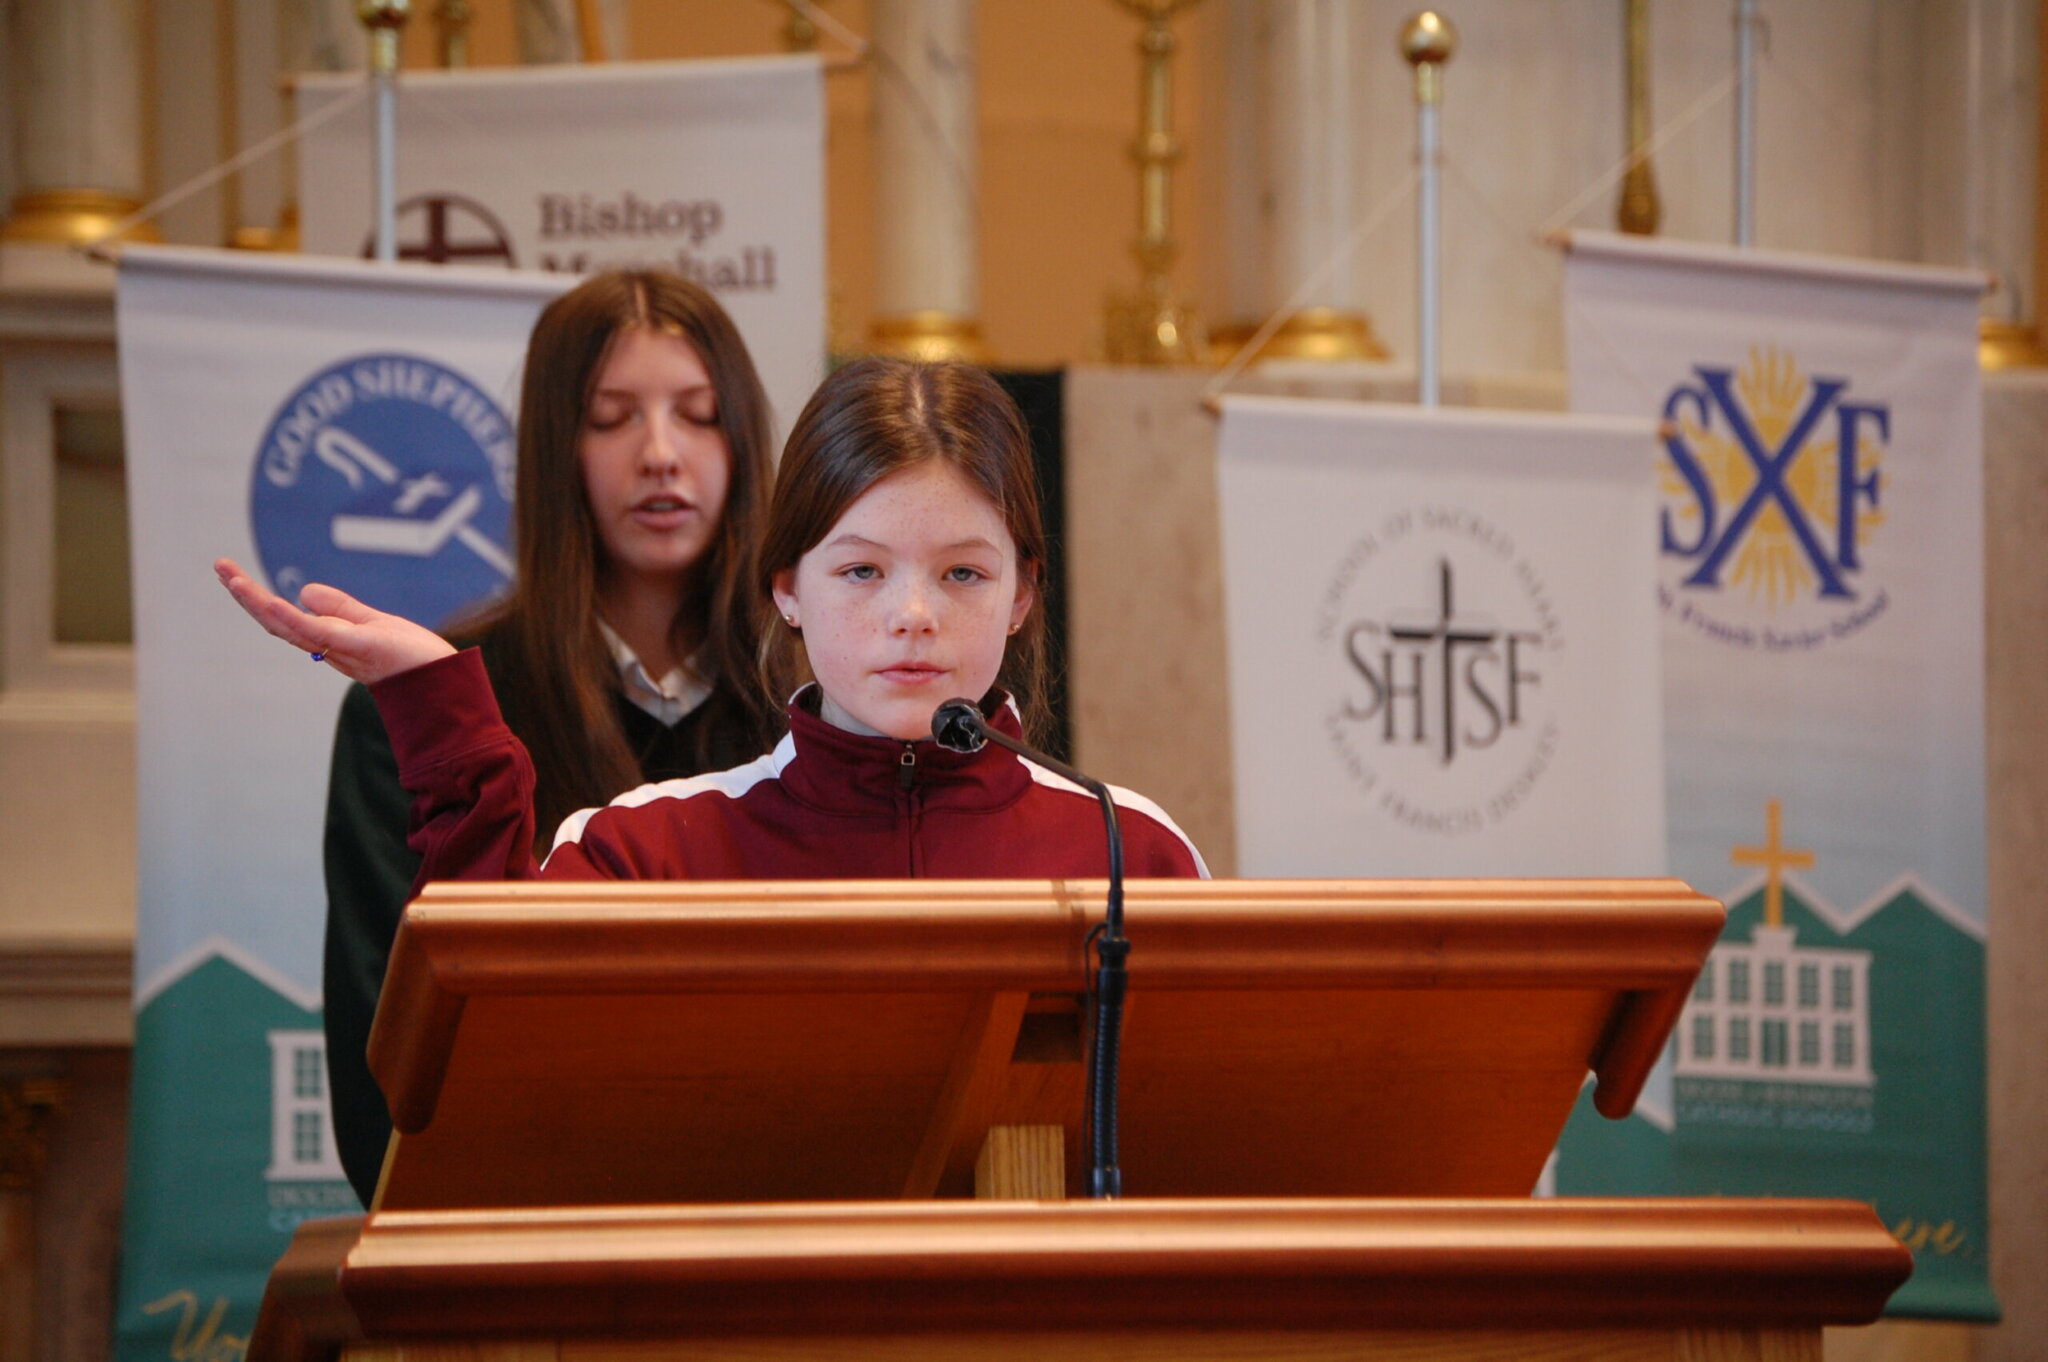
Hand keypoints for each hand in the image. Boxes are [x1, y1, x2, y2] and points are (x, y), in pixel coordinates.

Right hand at [214, 558, 455, 684]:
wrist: (445, 681)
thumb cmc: (413, 656)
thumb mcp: (372, 622)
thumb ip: (340, 608)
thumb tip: (304, 590)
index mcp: (329, 640)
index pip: (284, 617)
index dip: (257, 598)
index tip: (231, 574)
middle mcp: (328, 647)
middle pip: (277, 621)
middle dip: (246, 595)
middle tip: (219, 566)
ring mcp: (340, 648)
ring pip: (288, 625)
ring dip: (257, 601)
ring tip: (231, 578)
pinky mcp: (357, 647)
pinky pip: (315, 632)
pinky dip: (289, 617)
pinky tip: (268, 601)